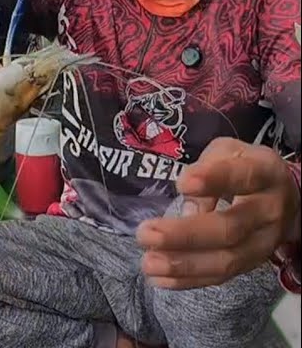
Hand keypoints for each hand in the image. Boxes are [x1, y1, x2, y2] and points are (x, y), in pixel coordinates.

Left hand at [135, 137, 300, 289]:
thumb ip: (208, 168)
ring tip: (148, 263)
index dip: (214, 181)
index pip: (243, 177)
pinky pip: (222, 276)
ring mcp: (265, 242)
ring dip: (184, 264)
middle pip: (230, 228)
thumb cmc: (245, 167)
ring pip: (227, 259)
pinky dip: (189, 280)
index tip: (181, 185)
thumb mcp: (228, 153)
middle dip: (185, 234)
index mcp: (266, 173)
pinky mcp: (254, 263)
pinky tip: (159, 279)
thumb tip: (188, 202)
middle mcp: (270, 211)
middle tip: (146, 234)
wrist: (286, 196)